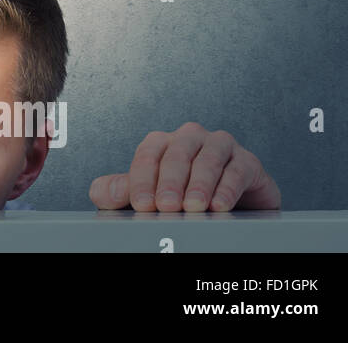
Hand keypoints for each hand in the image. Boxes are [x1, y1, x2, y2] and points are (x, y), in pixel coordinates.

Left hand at [89, 122, 280, 210]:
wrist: (232, 205)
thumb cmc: (184, 195)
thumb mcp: (152, 193)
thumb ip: (123, 191)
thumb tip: (100, 193)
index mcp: (163, 142)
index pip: (147, 154)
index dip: (142, 180)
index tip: (141, 204)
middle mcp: (190, 138)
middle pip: (176, 153)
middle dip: (169, 182)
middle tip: (166, 207)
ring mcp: (220, 146)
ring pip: (207, 158)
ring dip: (199, 184)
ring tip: (193, 208)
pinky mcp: (247, 161)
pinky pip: (237, 170)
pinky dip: (228, 188)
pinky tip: (219, 205)